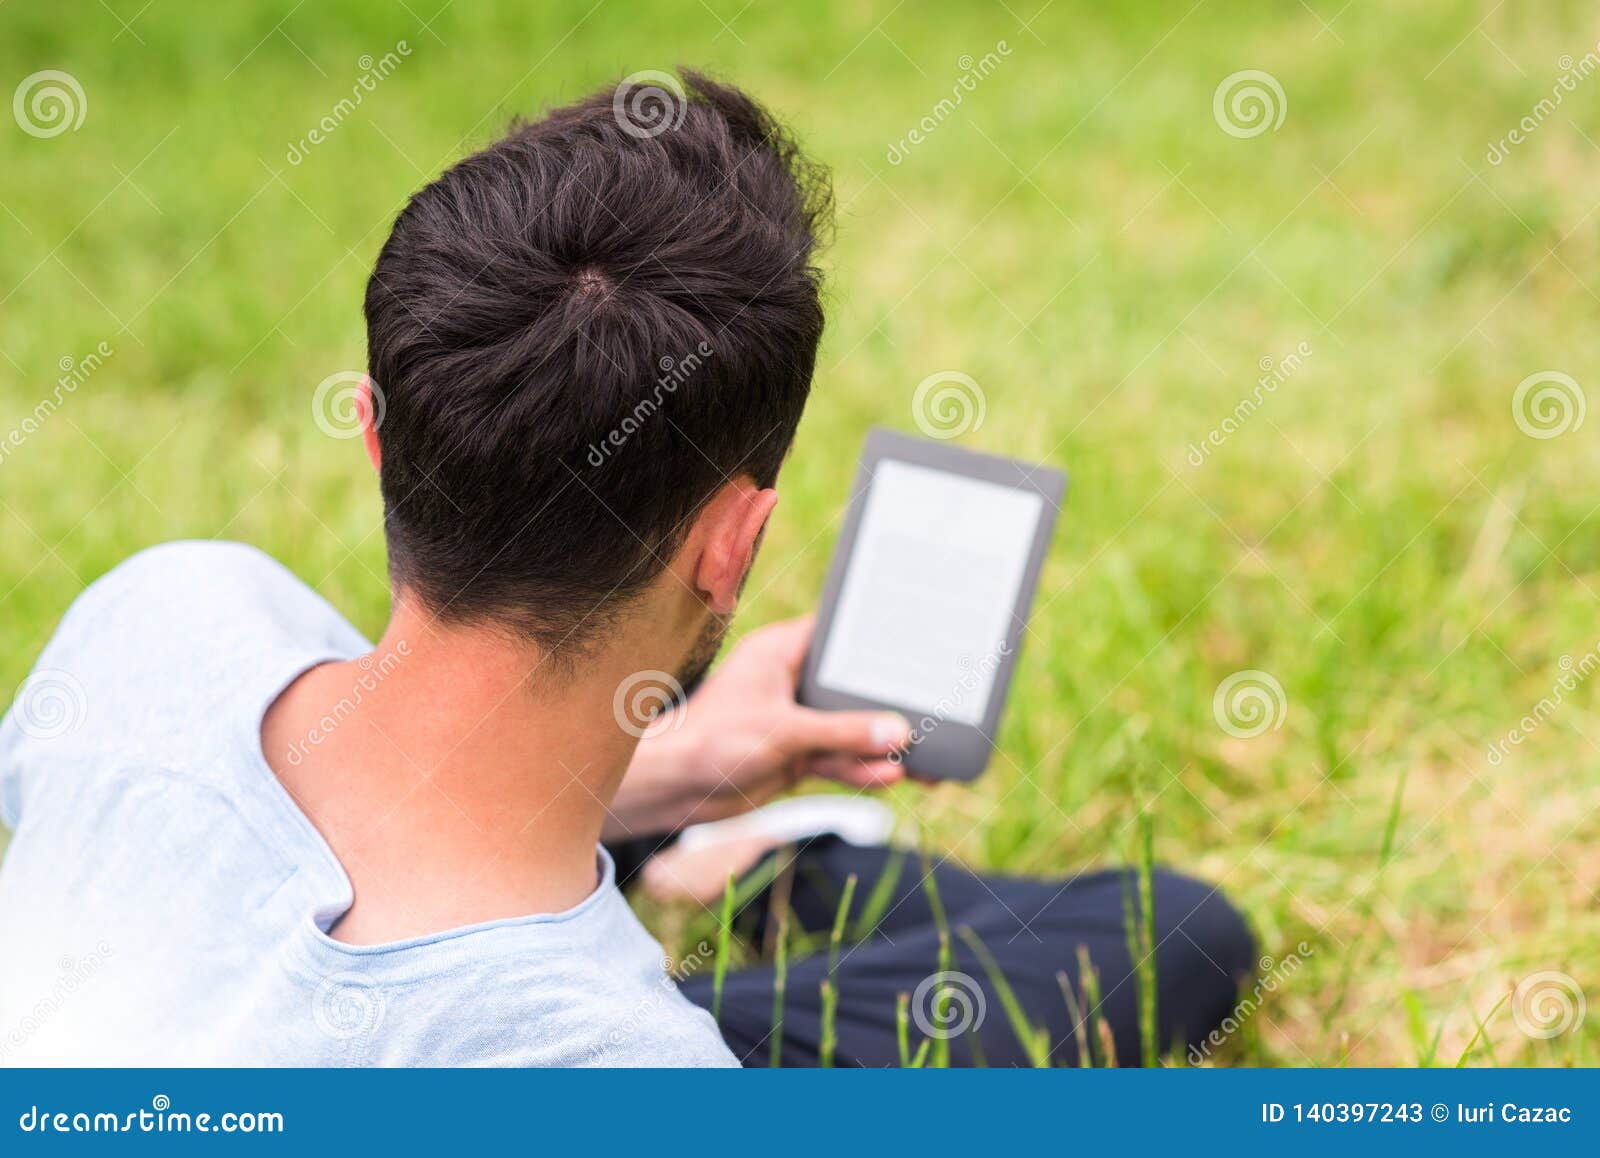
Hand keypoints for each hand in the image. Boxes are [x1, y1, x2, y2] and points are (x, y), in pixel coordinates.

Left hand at [603, 616, 909, 837]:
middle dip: (890, 703)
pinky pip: (836, 759)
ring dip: (881, 745)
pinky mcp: (794, 756)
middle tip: (936, 707)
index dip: (877, 637)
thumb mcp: (785, 732)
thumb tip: (899, 733)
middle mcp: (790, 681)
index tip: (920, 639)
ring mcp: (794, 721)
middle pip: (851, 687)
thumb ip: (843, 733)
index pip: (839, 635)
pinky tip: (891, 777)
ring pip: (849, 729)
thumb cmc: (713, 741)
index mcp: (781, 651)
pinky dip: (860, 769)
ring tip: (925, 757)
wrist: (674, 790)